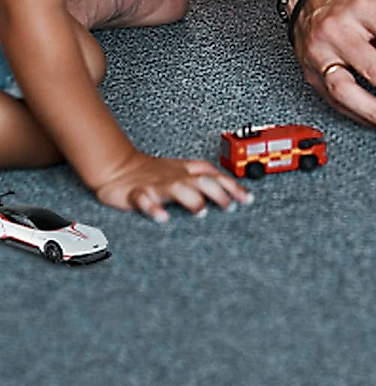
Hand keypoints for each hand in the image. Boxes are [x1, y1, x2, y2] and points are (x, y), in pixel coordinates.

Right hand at [93, 152, 251, 222]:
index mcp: (187, 171)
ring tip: (201, 212)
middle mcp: (175, 177)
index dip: (233, 186)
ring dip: (191, 199)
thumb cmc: (153, 171)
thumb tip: (228, 182)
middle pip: (201, 180)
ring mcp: (156, 185)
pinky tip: (162, 218)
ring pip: (176, 188)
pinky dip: (153, 208)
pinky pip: (144, 200)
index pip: (215, 176)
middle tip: (230, 207)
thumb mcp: (182, 169)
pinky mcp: (136, 193)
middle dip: (218, 193)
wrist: (118, 167)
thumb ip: (204, 174)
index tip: (247, 199)